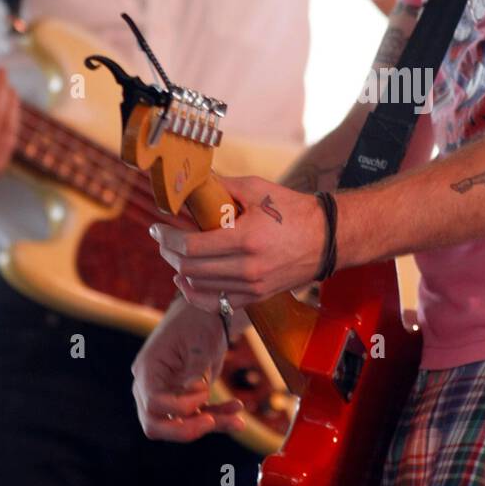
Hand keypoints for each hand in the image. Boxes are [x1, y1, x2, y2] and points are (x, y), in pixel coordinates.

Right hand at [132, 295, 248, 441]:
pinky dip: (219, 416)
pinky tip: (237, 409)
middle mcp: (152, 386)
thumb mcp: (200, 343)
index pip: (153, 403)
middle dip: (184, 430)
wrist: (209, 311)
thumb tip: (198, 395)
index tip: (204, 392)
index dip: (179, 406)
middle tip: (211, 423)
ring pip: (181, 425)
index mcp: (148, 369)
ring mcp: (168, 394)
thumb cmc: (200, 320)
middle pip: (155, 424)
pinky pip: (199, 415)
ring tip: (238, 420)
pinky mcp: (186, 398)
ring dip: (211, 424)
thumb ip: (196, 371)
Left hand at [149, 176, 326, 313]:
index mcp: (246, 238)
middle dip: (168, 253)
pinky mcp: (257, 296)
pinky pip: (216, 305)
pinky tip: (185, 283)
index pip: (191, 246)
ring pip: (199, 287)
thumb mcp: (258, 189)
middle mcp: (248, 267)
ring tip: (174, 255)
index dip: (166, 237)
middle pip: (190, 269)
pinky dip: (195, 295)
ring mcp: (252, 286)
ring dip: (179, 271)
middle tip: (162, 238)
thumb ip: (222, 186)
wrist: (328, 238)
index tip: (157, 227)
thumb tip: (192, 180)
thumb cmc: (294, 210)